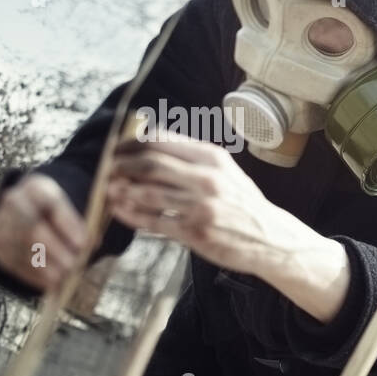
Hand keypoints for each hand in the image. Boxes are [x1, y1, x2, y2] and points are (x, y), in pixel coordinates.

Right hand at [0, 172, 86, 292]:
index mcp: (36, 188)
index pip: (52, 204)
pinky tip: (53, 282)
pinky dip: (37, 276)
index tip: (85, 243)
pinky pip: (17, 265)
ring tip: (66, 276)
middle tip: (75, 265)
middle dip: (57, 250)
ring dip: (48, 267)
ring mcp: (3, 226)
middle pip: (33, 230)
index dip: (69, 225)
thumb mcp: (66, 205)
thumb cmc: (53, 211)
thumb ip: (81, 219)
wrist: (20, 211)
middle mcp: (15, 204)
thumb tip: (91, 243)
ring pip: (24, 250)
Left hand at [106, 131, 350, 321]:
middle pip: (151, 164)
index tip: (115, 148)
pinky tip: (120, 212)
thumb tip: (150, 137)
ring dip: (122, 191)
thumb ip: (190, 155)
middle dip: (122, 166)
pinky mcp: (196, 232)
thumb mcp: (223, 169)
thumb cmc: (240, 202)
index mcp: (211, 158)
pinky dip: (132, 216)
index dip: (131, 143)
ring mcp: (201, 206)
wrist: (270, 238)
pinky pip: (155, 222)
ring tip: (108, 190)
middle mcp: (207, 179)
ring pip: (149, 193)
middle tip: (106, 170)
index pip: (161, 141)